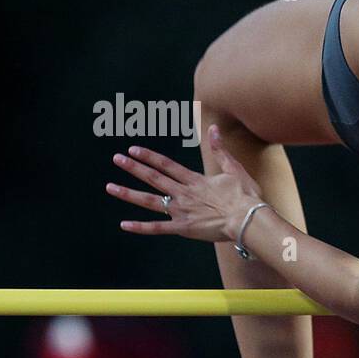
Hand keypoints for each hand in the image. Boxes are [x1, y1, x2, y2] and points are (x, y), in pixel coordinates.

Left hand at [107, 127, 263, 241]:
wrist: (247, 219)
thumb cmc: (246, 196)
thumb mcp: (235, 169)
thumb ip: (220, 150)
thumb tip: (213, 129)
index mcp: (195, 180)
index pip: (167, 165)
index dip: (149, 156)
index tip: (133, 149)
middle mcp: (184, 193)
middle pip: (154, 178)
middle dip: (133, 168)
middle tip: (116, 159)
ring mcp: (181, 211)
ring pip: (150, 201)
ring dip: (129, 194)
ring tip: (110, 187)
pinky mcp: (183, 228)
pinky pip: (158, 228)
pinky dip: (140, 227)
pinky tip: (124, 225)